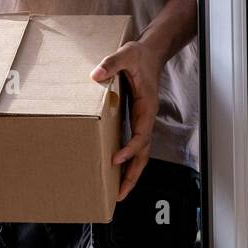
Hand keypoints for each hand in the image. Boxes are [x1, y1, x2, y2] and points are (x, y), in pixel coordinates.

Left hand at [90, 34, 163, 202]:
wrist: (150, 53)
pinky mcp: (136, 119)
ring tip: (119, 191)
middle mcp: (147, 117)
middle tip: (120, 193)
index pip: (141, 134)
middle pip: (144, 152)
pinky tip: (116, 168)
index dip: (130, 148)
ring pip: (142, 152)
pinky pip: (135, 143)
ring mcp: (143, 119)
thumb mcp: (125, 54)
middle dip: (133, 174)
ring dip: (132, 172)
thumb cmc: (140, 55)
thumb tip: (96, 75)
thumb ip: (111, 63)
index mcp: (147, 105)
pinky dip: (129, 159)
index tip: (116, 158)